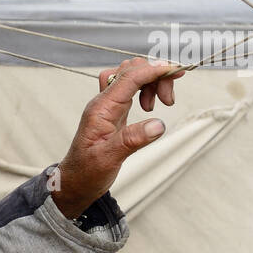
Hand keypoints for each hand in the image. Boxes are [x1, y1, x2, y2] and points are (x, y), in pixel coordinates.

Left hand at [50, 57, 185, 218]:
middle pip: (132, 70)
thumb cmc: (87, 172)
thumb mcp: (109, 159)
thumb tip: (158, 124)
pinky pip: (130, 88)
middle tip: (168, 101)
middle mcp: (103, 102)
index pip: (130, 77)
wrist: (75, 182)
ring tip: (158, 106)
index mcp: (101, 109)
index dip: (155, 70)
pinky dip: (145, 90)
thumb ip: (132, 140)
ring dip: (151, 84)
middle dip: (155, 77)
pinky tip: (149, 107)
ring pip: (132, 76)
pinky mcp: (113, 112)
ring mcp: (107, 106)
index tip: (178, 70)